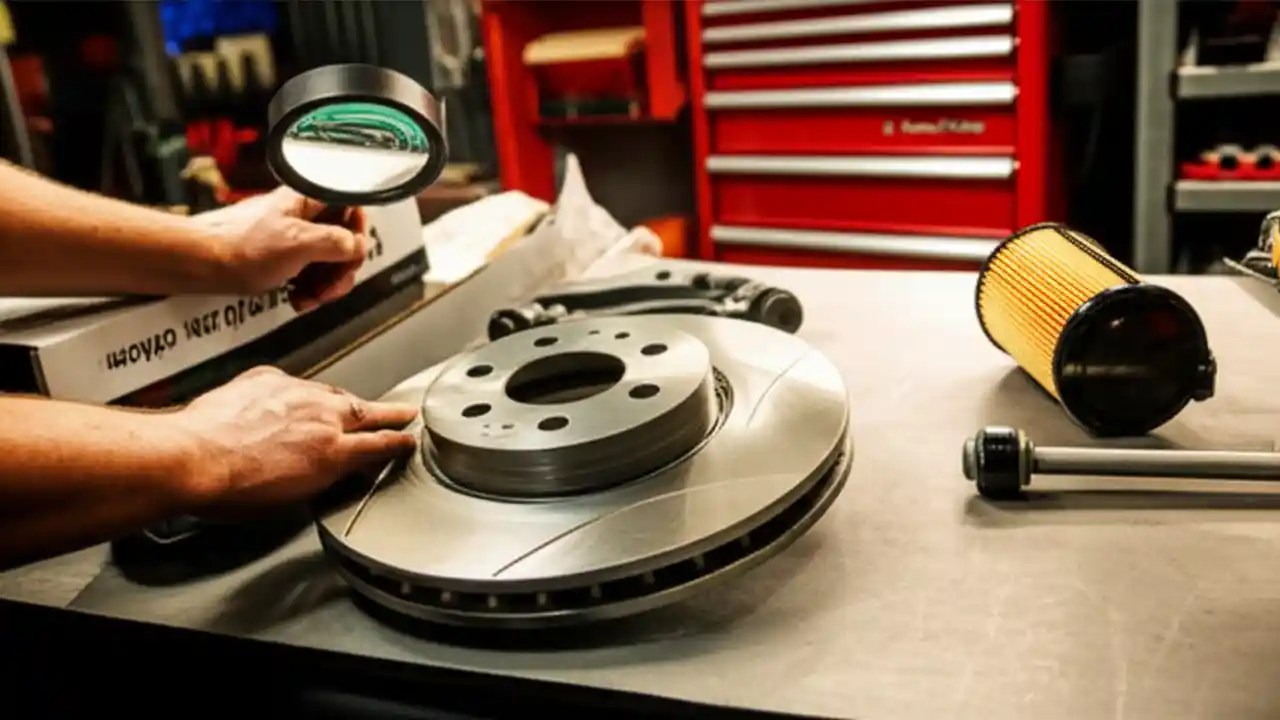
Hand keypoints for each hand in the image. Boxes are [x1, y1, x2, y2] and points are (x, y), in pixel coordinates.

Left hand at [172, 366, 417, 516]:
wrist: (191, 456)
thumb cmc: (232, 488)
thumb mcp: (292, 498)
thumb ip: (322, 478)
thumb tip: (331, 472)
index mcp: (333, 452)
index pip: (380, 444)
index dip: (398, 442)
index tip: (408, 439)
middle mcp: (321, 417)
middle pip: (366, 412)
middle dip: (388, 413)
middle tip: (403, 412)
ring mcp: (295, 393)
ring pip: (331, 394)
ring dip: (343, 402)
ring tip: (349, 407)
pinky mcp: (267, 380)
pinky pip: (292, 384)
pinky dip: (299, 393)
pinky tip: (294, 399)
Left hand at [194, 186, 369, 311]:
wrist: (200, 264)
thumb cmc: (238, 248)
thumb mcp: (300, 243)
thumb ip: (339, 242)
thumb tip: (358, 247)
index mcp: (308, 199)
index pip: (353, 208)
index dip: (357, 235)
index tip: (349, 257)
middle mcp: (302, 213)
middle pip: (344, 239)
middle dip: (341, 269)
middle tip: (329, 287)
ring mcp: (291, 234)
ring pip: (328, 259)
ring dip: (325, 284)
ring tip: (310, 297)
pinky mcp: (280, 255)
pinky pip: (309, 271)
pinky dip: (309, 288)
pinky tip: (298, 298)